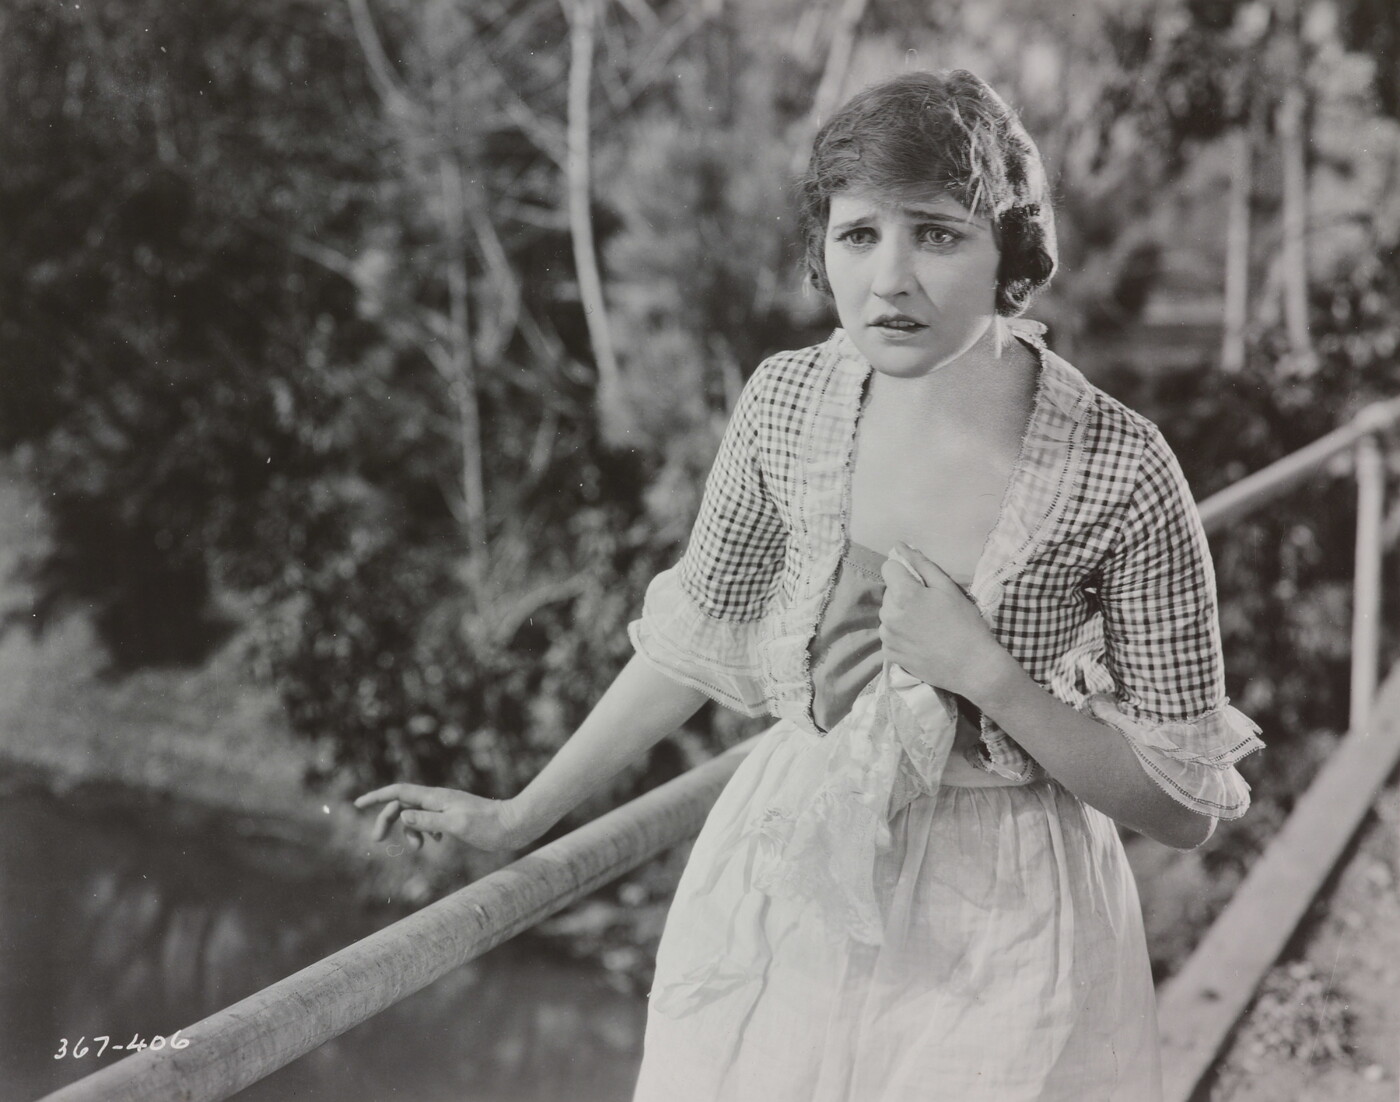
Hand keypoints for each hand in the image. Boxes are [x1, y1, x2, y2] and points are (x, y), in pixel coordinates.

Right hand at [353, 784, 532, 852]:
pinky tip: (434, 843)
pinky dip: (424, 832)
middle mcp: (438, 799)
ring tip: (418, 849)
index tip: (358, 804)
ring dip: (408, 831)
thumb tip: (403, 816)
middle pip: (402, 804)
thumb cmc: (488, 826)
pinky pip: (429, 821)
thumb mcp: (456, 825)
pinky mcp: (454, 817)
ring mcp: (446, 807)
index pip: (399, 792)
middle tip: (377, 840)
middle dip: (387, 820)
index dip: (377, 797)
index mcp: (436, 797)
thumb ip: (429, 820)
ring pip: (415, 815)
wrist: (513, 824)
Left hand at [878, 541, 1013, 701]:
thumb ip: (920, 564)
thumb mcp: (947, 588)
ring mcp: (887, 637)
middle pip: (890, 592)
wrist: (972, 666)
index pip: (888, 568)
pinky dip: (901, 635)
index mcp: (903, 595)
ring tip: (927, 626)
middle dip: (905, 594)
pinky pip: (890, 635)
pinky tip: (921, 641)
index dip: (905, 572)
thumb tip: (899, 545)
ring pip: (889, 614)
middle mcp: (888, 615)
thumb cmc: (965, 623)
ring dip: (901, 615)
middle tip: (930, 608)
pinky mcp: (890, 654)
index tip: (921, 584)